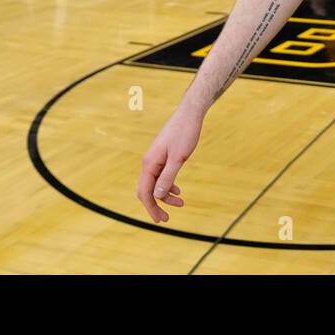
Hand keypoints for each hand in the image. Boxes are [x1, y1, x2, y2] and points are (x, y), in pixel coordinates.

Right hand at [137, 105, 203, 222]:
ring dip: (165, 195)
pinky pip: (161, 175)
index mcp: (150, 163)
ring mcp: (155, 159)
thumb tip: (157, 196)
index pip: (145, 191)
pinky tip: (178, 191)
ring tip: (181, 202)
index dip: (151, 208)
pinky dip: (168, 185)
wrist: (189, 114)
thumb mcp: (179, 158)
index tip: (160, 220)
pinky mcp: (163, 156)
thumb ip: (168, 177)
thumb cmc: (185, 133)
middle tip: (167, 218)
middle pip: (147, 190)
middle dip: (155, 205)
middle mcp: (149, 162)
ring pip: (155, 183)